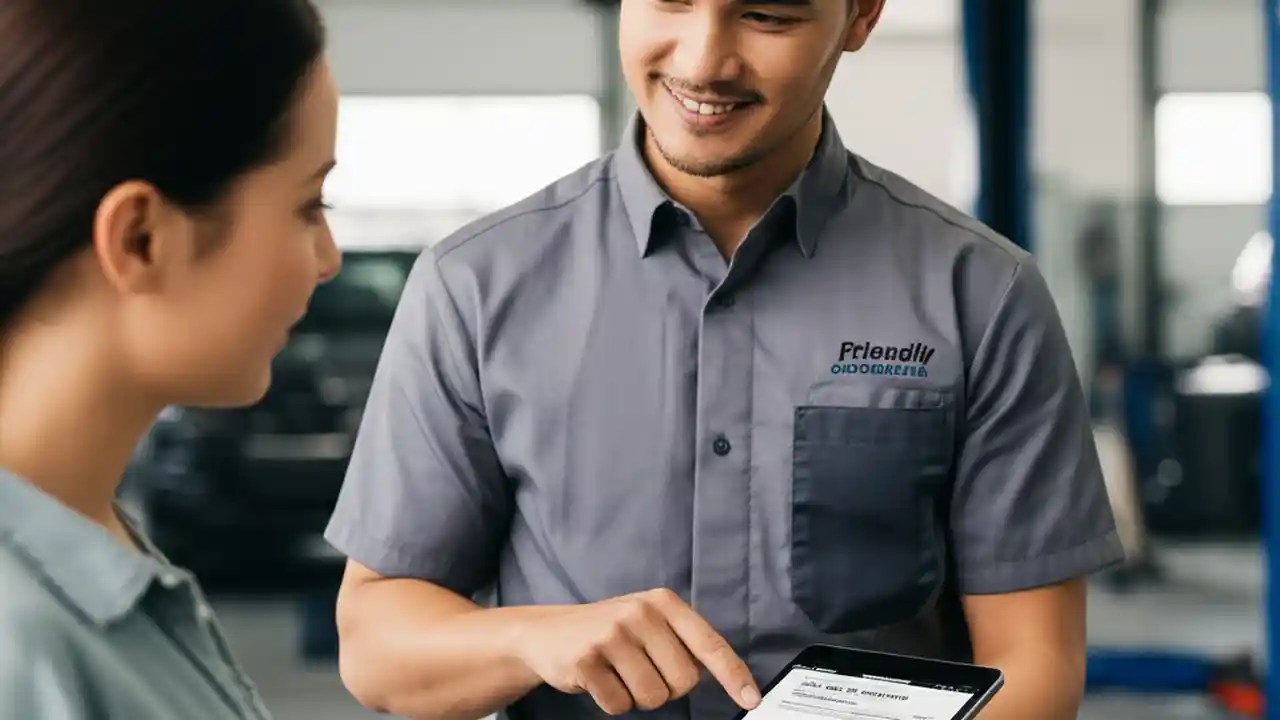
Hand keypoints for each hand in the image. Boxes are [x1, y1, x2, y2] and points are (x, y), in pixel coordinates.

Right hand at [516, 588, 761, 715]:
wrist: (547, 632)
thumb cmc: (610, 631)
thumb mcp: (648, 621)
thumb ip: (682, 641)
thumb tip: (727, 676)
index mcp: (663, 602)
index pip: (709, 643)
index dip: (733, 675)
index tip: (751, 699)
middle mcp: (640, 612)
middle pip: (683, 681)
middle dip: (667, 688)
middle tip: (641, 670)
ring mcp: (612, 634)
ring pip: (653, 697)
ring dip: (637, 696)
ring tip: (618, 673)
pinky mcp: (587, 659)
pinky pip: (619, 705)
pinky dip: (612, 702)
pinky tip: (598, 678)